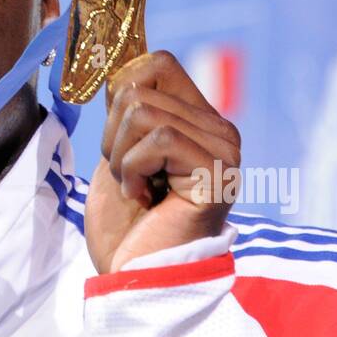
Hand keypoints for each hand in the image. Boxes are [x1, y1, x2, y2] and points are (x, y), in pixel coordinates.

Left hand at [85, 51, 241, 273]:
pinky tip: (143, 197)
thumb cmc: (127, 224)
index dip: (120, 92)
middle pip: (140, 85)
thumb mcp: (119, 150)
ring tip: (135, 187)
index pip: (157, 62)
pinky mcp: (217, 171)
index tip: (116, 139)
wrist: (134, 277)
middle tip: (126, 174)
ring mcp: (223, 149)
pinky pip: (158, 138)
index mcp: (198, 120)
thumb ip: (128, 108)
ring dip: (120, 154)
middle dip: (113, 133)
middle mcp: (219, 129)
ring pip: (143, 110)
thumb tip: (119, 59)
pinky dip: (132, 168)